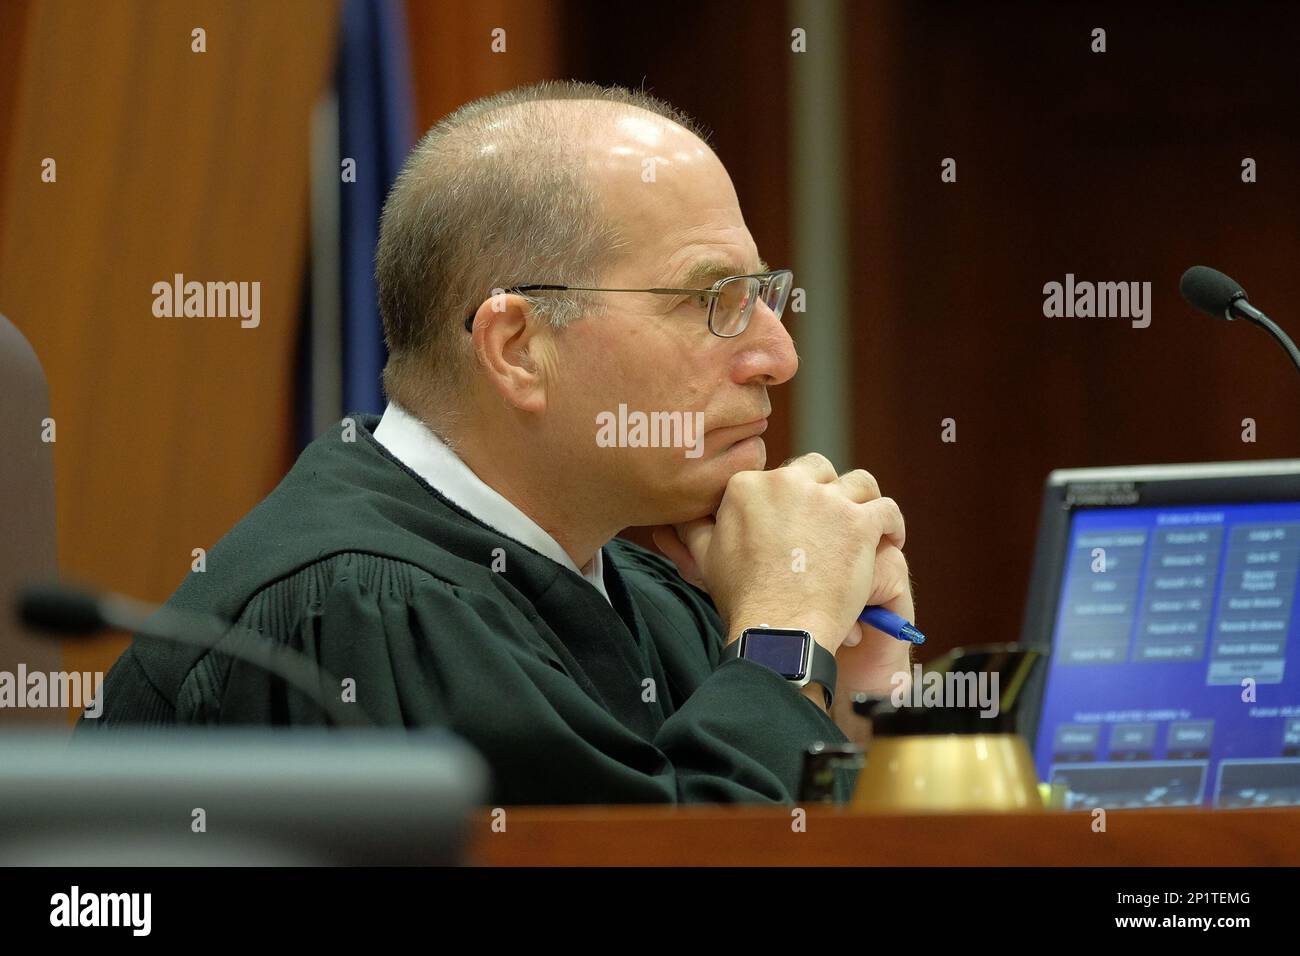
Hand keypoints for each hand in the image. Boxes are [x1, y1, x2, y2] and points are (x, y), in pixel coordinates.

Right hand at [651, 452, 908, 659]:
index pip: (780, 475)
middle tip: (831, 522)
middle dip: (827, 491)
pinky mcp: (859, 522)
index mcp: (748, 485)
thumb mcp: (705, 556)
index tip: (800, 520)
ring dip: (863, 501)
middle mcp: (787, 483)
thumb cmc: (742, 598)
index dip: (793, 496)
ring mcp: (826, 500)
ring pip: (859, 483)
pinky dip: (892, 524)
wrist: (779, 629)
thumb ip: (694, 526)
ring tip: (866, 523)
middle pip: (819, 470)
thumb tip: (677, 514)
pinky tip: (889, 538)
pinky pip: (887, 509)